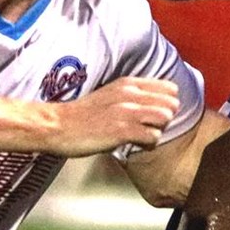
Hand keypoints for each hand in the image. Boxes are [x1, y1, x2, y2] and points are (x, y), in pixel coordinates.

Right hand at [45, 76, 180, 156]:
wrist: (57, 126)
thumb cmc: (81, 115)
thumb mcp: (109, 95)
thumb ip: (130, 96)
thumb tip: (150, 104)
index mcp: (128, 84)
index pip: (169, 88)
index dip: (166, 104)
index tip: (155, 115)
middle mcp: (130, 94)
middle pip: (171, 103)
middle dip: (165, 118)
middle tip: (150, 127)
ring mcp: (126, 112)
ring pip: (165, 118)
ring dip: (158, 131)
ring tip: (143, 137)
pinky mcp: (121, 130)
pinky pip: (153, 136)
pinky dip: (148, 144)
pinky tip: (136, 145)